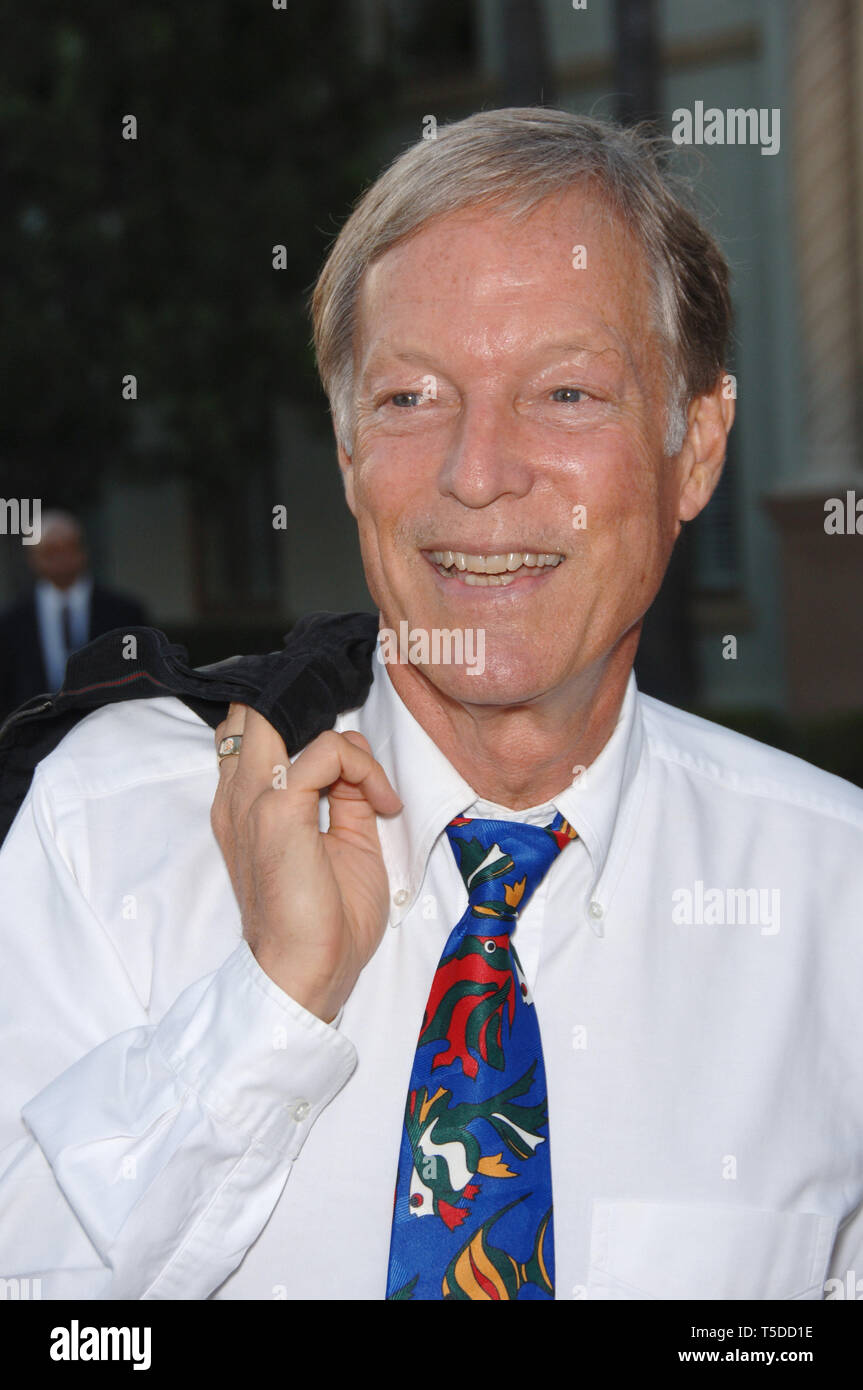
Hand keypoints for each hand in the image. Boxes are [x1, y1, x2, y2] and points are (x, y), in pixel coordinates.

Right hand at [211, 704, 401, 1022]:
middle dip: (312, 711)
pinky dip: (363, 766)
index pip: (253, 728)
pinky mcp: (277, 810)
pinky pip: (327, 751)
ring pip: (283, 715)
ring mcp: (252, 801)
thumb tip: (357, 761)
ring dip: (344, 742)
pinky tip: (381, 804)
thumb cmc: (325, 922)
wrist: (307, 975)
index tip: (348, 758)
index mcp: (244, 805)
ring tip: (372, 788)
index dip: (300, 722)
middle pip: (256, 708)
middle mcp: (237, 796)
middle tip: (356, 757)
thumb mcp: (340, 842)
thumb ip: (342, 795)